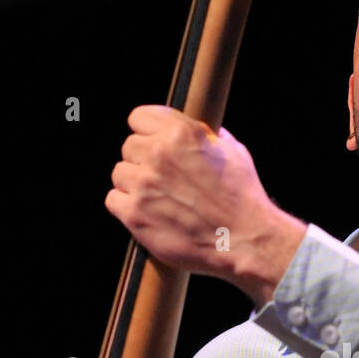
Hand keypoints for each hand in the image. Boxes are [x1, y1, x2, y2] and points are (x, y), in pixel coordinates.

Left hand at [106, 105, 306, 304]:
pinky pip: (113, 199)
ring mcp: (144, 184)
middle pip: (129, 146)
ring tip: (157, 198)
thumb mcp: (233, 152)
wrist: (245, 240)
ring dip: (134, 184)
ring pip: (120, 173)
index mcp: (182, 133)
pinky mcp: (134, 214)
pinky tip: (147, 212)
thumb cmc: (243, 198)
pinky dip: (126, 206)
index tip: (153, 143)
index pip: (139, 117)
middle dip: (143, 160)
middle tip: (162, 179)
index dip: (147, 131)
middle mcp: (159, 154)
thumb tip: (198, 130)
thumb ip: (208, 136)